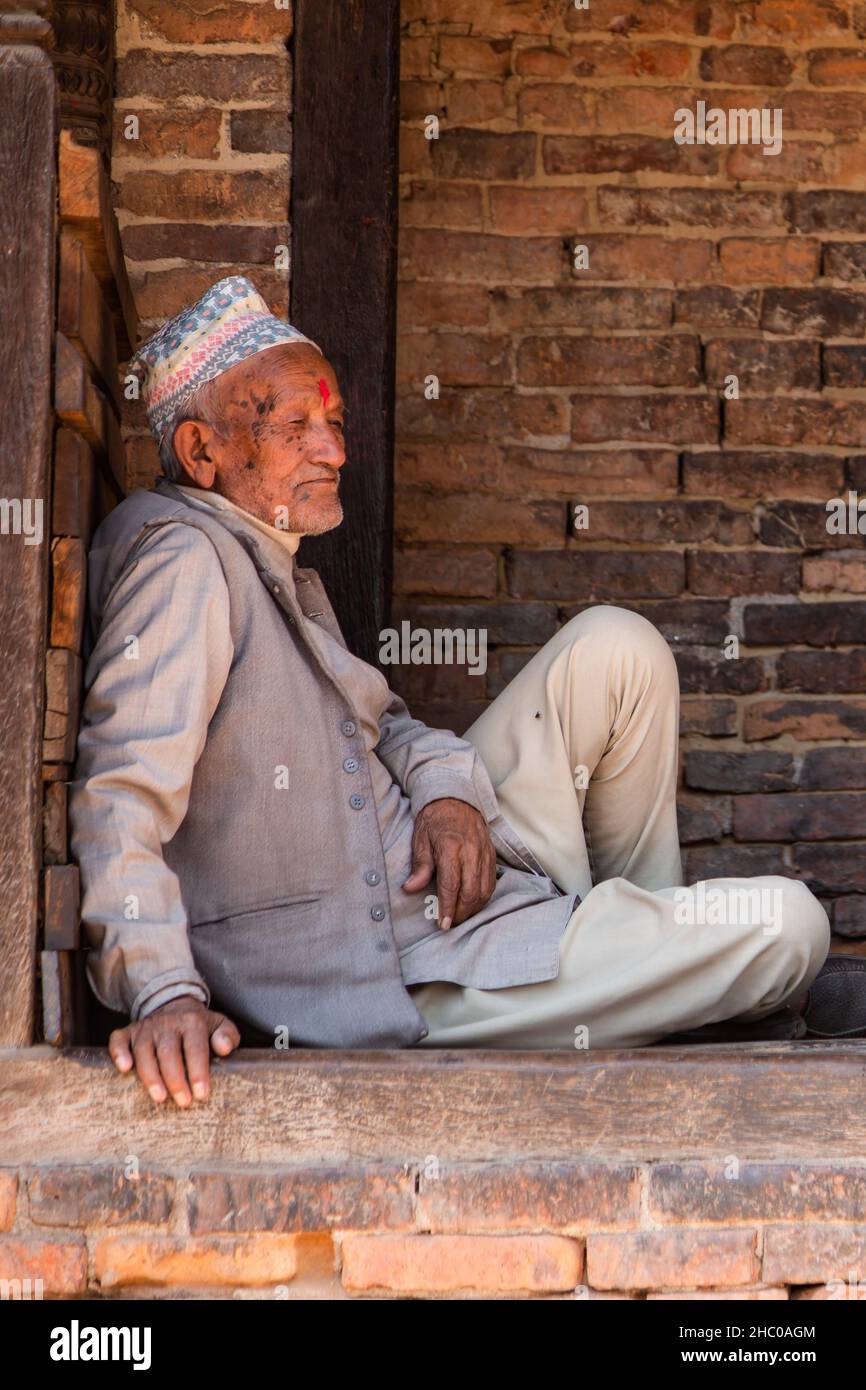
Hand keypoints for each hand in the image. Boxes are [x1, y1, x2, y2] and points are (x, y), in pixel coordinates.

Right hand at [108, 995, 239, 1107]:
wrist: (174, 1003)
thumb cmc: (200, 1025)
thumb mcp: (220, 1025)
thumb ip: (227, 1036)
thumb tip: (223, 1048)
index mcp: (192, 1021)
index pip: (195, 1047)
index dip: (198, 1071)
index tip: (201, 1094)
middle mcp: (167, 1023)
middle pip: (168, 1052)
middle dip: (175, 1079)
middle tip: (183, 1102)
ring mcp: (146, 1027)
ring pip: (144, 1050)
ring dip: (150, 1075)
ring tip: (159, 1097)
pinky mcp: (129, 1031)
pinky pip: (119, 1039)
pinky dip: (119, 1053)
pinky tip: (124, 1069)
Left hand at [403, 797, 496, 929]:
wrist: (456, 799)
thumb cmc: (435, 821)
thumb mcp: (420, 839)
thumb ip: (420, 866)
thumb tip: (410, 888)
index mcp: (450, 846)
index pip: (450, 884)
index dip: (447, 906)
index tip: (443, 924)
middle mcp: (471, 851)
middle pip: (470, 891)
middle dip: (461, 912)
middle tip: (449, 924)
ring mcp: (484, 853)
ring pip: (484, 890)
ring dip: (473, 908)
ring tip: (460, 916)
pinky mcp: (492, 855)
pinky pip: (491, 883)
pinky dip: (483, 897)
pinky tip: (472, 904)